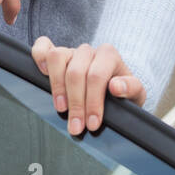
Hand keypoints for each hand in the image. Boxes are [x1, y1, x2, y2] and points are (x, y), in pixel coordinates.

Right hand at [31, 36, 146, 134]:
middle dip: (76, 104)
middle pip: (76, 72)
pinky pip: (43, 47)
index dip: (93, 102)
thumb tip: (116, 87)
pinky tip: (42, 74)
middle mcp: (89, 51)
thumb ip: (132, 88)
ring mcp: (71, 51)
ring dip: (57, 86)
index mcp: (109, 55)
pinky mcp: (57, 55)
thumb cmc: (124, 91)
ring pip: (57, 57)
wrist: (114, 85)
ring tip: (61, 108)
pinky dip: (39, 57)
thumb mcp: (136, 93)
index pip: (97, 76)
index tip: (92, 124)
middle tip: (76, 127)